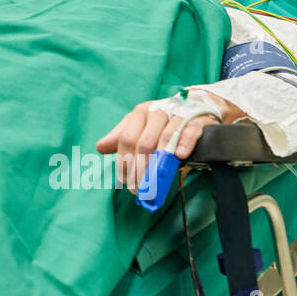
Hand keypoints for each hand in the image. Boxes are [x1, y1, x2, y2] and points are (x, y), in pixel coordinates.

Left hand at [96, 94, 222, 191]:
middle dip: (140, 169)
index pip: (126, 139)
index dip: (124, 162)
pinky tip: (179, 156)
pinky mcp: (196, 120)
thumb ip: (121, 136)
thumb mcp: (140, 126)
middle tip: (141, 188)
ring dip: (159, 163)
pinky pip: (189, 131)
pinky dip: (184, 144)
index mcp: (139, 113)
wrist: (195, 106)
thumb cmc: (163, 121)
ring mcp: (176, 115)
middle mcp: (156, 112)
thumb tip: (100, 147)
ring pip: (164, 138)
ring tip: (155, 182)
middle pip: (143, 142)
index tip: (126, 181)